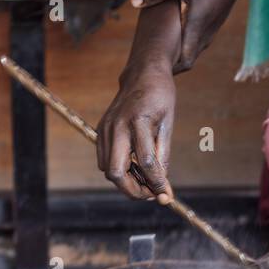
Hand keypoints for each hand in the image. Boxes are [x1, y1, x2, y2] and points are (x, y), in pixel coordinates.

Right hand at [96, 62, 176, 201]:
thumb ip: (163, 155)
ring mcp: (105, 128)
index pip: (146, 162)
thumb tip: (162, 184)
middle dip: (133, 190)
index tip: (166, 194)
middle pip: (116, 172)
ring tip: (146, 181)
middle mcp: (116, 126)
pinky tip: (134, 169)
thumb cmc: (160, 97)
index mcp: (138, 121)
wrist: (142, 74)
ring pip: (108, 169)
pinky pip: (105, 160)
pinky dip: (119, 171)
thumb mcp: (168, 124)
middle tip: (151, 194)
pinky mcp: (100, 130)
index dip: (156, 182)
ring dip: (126, 182)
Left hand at [129, 0, 253, 72]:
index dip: (171, 68)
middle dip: (172, 61)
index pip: (185, 61)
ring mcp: (213, 26)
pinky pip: (199, 37)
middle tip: (153, 61)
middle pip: (189, 57)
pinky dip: (187, 38)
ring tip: (162, 47)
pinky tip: (177, 27)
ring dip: (180, 49)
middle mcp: (206, 32)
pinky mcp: (216, 18)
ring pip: (195, 47)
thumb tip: (134, 2)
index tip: (156, 69)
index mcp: (196, 28)